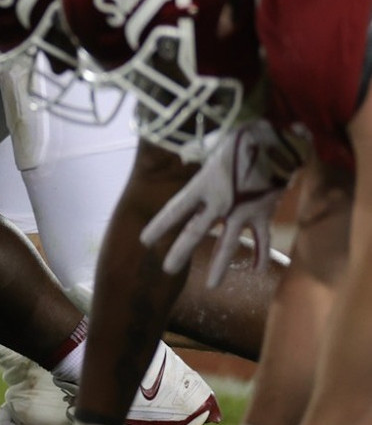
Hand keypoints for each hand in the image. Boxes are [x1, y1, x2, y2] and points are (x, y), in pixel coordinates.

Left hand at [141, 119, 298, 286]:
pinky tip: (256, 270)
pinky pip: (262, 238)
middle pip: (196, 232)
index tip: (144, 241)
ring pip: (228, 243)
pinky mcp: (264, 212)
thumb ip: (198, 156)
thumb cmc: (243, 138)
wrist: (278, 139)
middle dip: (181, 251)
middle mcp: (220, 202)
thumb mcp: (214, 147)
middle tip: (167, 270)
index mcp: (203, 184)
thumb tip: (187, 155)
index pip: (175, 209)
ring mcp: (243, 210)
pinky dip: (261, 253)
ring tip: (211, 286)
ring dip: (220, 265)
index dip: (160, 225)